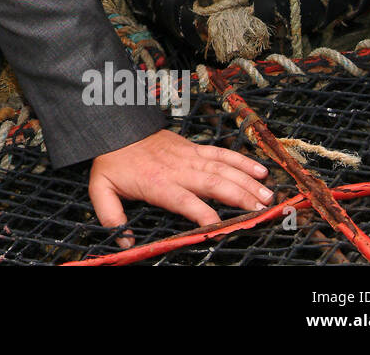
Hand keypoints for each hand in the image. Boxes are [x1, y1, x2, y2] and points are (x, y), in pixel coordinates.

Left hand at [89, 129, 273, 247]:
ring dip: (247, 182)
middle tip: (261, 211)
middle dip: (238, 197)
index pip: (184, 201)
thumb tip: (124, 242)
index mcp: (158, 183)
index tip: (218, 226)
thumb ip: (111, 216)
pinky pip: (220, 153)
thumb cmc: (112, 161)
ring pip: (222, 168)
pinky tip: (260, 170)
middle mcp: (178, 170)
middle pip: (212, 184)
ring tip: (267, 197)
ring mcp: (188, 156)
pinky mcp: (192, 148)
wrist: (115, 126)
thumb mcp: (101, 189)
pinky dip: (241, 160)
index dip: (202, 213)